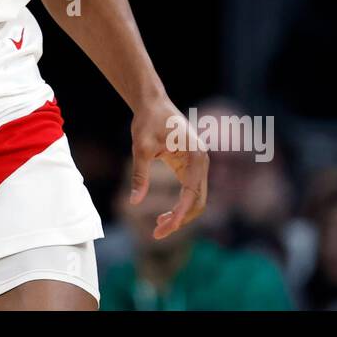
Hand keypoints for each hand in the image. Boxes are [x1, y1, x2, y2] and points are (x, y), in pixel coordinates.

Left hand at [129, 89, 208, 238]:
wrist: (153, 103)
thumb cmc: (148, 121)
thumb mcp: (140, 147)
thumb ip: (140, 174)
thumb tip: (134, 201)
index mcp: (196, 156)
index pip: (192, 193)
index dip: (179, 213)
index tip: (163, 227)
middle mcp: (202, 162)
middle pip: (198, 201)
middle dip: (180, 220)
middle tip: (156, 233)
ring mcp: (199, 165)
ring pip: (196, 200)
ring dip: (180, 216)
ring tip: (158, 229)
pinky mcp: (191, 167)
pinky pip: (190, 192)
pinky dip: (180, 207)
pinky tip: (163, 216)